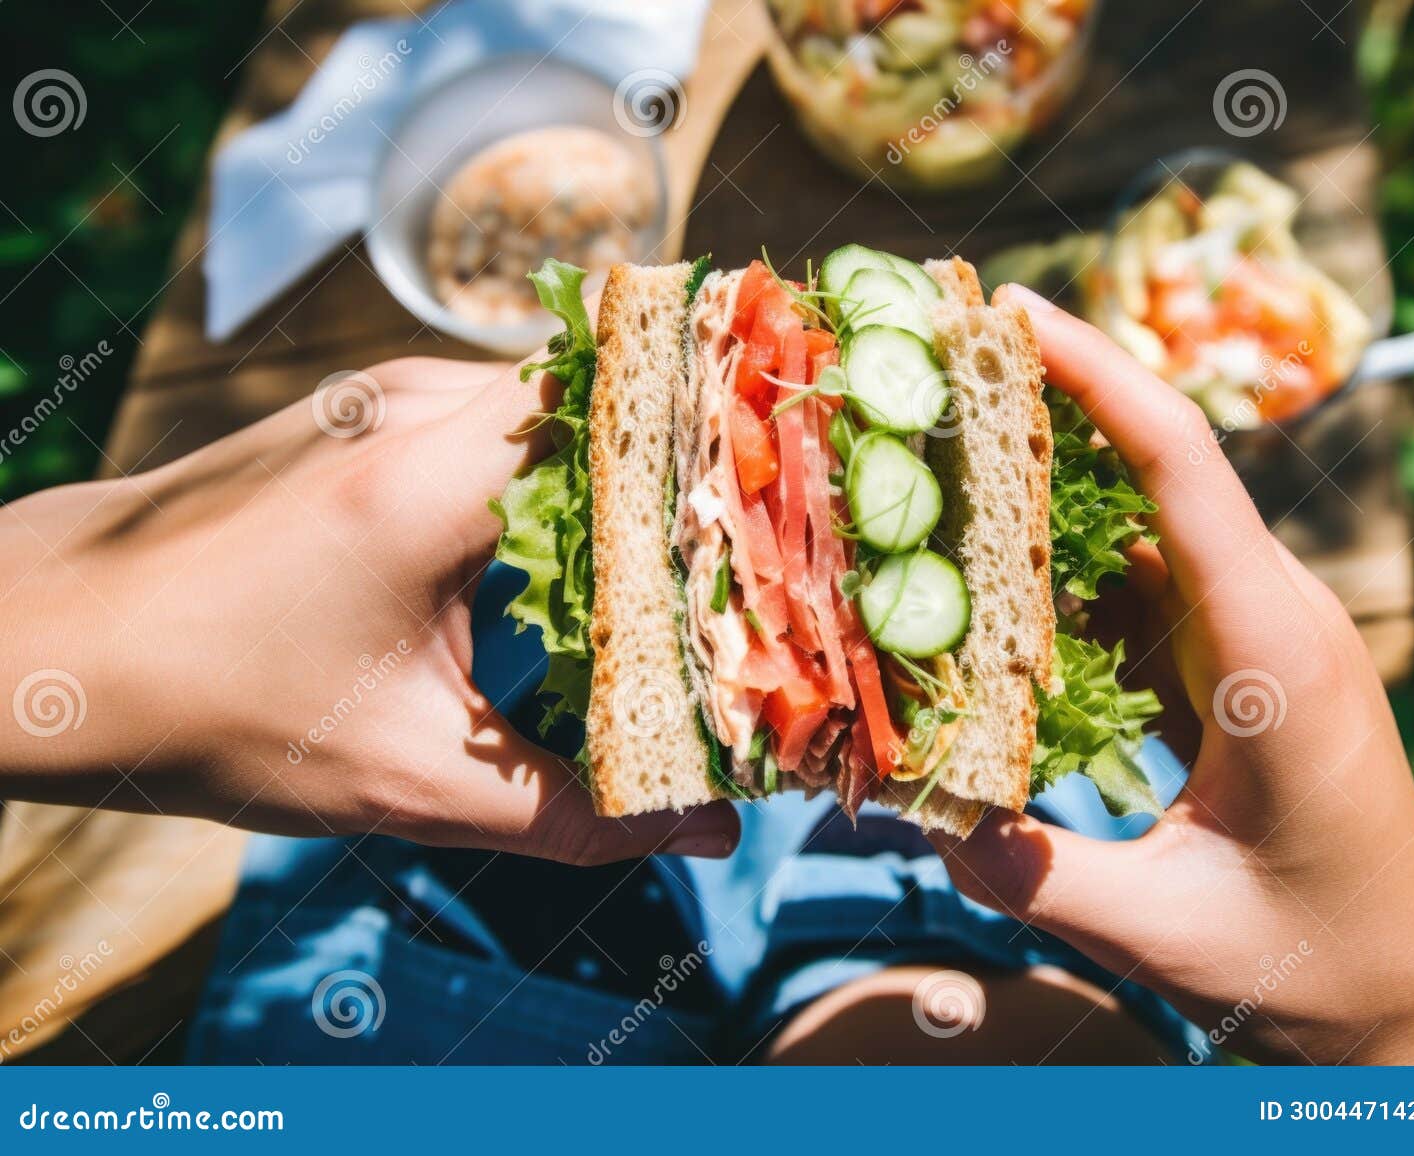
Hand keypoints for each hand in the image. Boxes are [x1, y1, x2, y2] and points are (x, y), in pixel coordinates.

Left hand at [0, 354, 738, 863]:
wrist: (39, 643)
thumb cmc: (208, 708)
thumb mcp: (404, 779)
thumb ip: (571, 810)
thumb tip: (706, 831)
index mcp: (438, 475)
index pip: (638, 405)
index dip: (731, 443)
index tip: (805, 502)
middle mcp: (417, 402)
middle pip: (612, 400)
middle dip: (692, 472)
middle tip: (764, 552)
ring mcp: (380, 394)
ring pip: (554, 404)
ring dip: (619, 473)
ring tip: (686, 558)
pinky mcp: (357, 411)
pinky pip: (495, 418)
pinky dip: (554, 474)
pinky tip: (573, 552)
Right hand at [932, 284, 1413, 1065]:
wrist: (1397, 1001)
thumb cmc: (1307, 965)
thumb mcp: (1166, 934)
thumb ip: (1037, 878)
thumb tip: (924, 817)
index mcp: (1274, 651)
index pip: (1184, 468)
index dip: (1098, 374)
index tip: (1011, 309)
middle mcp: (1274, 615)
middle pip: (1152, 472)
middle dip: (1042, 412)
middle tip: (926, 371)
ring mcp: (1257, 634)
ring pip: (1136, 532)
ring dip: (1041, 502)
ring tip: (928, 473)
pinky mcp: (1235, 665)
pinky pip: (1139, 594)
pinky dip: (1062, 583)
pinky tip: (985, 591)